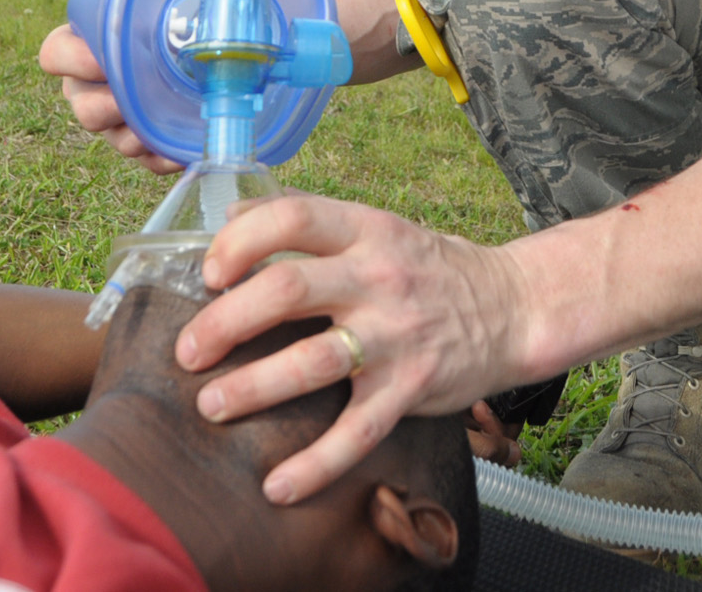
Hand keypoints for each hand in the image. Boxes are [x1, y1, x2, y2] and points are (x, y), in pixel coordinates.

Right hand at [37, 23, 179, 174]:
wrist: (196, 40)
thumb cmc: (173, 12)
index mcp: (82, 47)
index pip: (54, 54)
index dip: (71, 60)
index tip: (101, 59)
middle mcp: (90, 87)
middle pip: (82, 107)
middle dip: (106, 106)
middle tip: (134, 97)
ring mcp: (115, 120)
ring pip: (113, 138)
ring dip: (134, 136)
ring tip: (160, 125)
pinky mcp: (144, 144)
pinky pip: (146, 161)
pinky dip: (162, 157)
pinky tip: (179, 149)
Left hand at [176, 193, 534, 503]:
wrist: (513, 307)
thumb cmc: (430, 269)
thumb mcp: (380, 228)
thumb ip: (313, 225)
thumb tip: (229, 223)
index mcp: (367, 231)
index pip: (293, 217)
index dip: (240, 241)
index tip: (209, 273)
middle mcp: (380, 278)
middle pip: (288, 289)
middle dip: (225, 323)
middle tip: (189, 352)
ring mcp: (397, 335)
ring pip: (313, 361)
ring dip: (253, 388)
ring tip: (211, 406)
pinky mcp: (412, 387)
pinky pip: (358, 431)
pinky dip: (317, 463)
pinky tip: (280, 485)